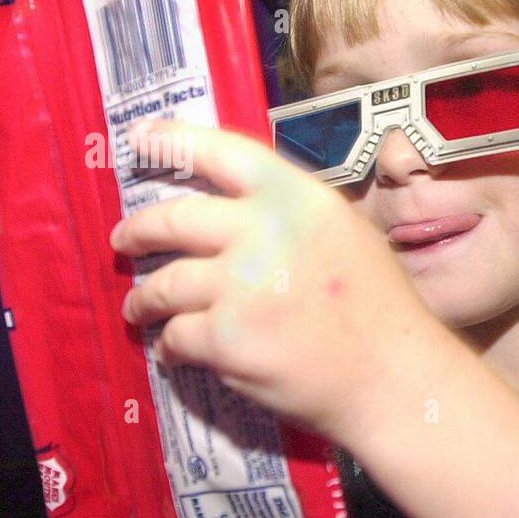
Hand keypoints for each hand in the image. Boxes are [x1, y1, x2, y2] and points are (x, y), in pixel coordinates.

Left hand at [110, 119, 435, 444]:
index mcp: (300, 200)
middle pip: (174, 219)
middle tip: (125, 239)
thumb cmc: (381, 311)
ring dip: (145, 298)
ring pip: (164, 285)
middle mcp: (265, 233)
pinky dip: (171, 345)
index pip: (222, 152)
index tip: (141, 139)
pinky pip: (177, 336)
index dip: (174, 140)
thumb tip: (238, 211)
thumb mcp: (349, 236)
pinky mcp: (226, 340)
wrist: (393, 378)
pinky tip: (177, 350)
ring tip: (140, 307)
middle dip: (139, 231)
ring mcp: (241, 287)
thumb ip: (294, 217)